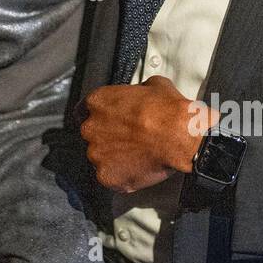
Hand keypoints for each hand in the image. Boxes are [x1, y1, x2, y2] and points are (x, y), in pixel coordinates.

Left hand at [80, 76, 217, 192]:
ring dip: (114, 158)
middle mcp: (90, 128)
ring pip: (100, 158)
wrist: (179, 135)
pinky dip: (122, 176)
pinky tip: (139, 168)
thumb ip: (135, 92)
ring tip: (137, 155)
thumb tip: (140, 95)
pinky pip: (110, 177)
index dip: (98, 117)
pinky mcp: (106, 176)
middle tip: (129, 139)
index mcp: (96, 102)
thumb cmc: (167, 110)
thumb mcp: (151, 85)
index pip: (83, 110)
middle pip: (92, 135)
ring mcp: (96, 154)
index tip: (108, 122)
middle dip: (107, 138)